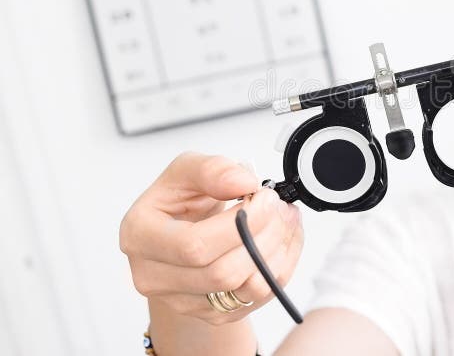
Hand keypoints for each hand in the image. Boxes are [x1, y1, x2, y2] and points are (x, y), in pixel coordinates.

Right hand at [119, 152, 303, 324]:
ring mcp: (182, 301)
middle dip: (264, 235)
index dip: (240, 223)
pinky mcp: (212, 314)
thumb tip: (244, 182)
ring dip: (278, 250)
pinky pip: (258, 297)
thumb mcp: (187, 171)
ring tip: (284, 219)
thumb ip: (212, 170)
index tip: (264, 197)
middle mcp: (153, 276)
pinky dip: (281, 265)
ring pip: (246, 289)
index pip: (194, 245)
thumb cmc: (180, 203)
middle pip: (222, 273)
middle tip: (278, 206)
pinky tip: (282, 239)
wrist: (183, 231)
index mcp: (140, 236)